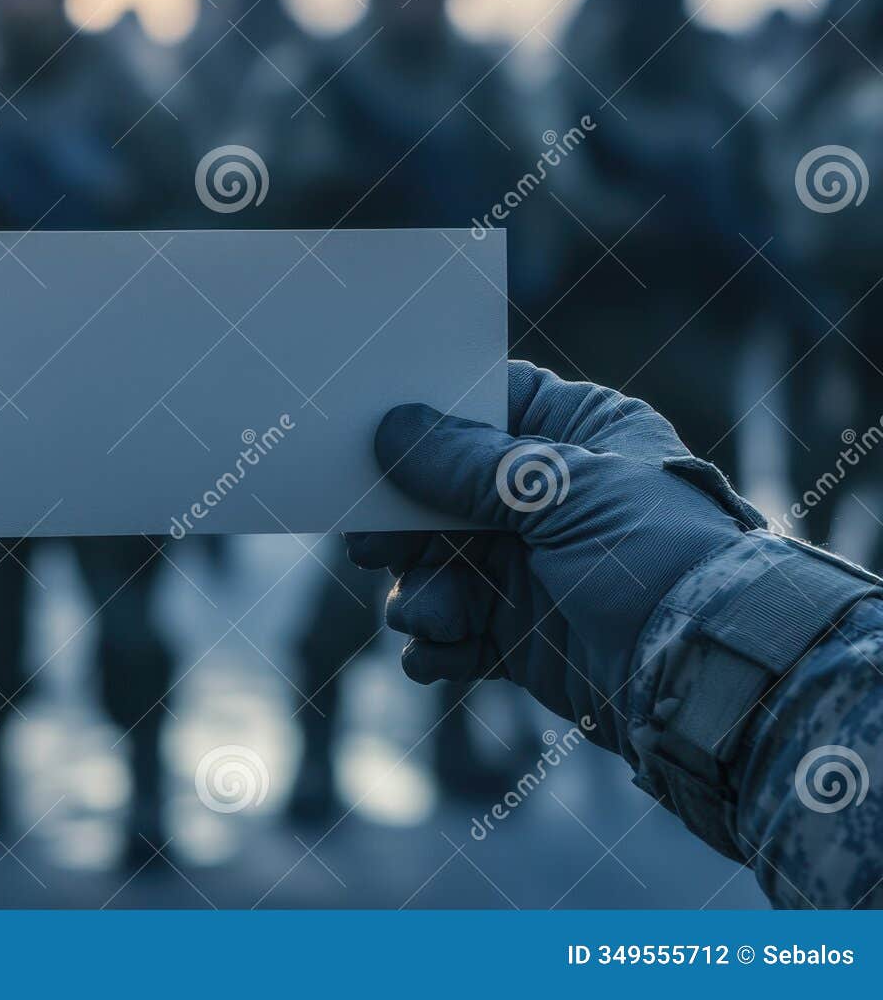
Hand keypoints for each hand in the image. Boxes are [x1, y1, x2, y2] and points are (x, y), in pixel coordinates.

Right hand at [346, 360, 758, 750]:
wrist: (718, 683)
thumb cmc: (662, 560)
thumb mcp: (565, 494)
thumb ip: (470, 465)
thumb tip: (391, 430)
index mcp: (580, 436)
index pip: (487, 405)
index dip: (426, 420)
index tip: (370, 438)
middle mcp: (552, 498)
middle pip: (442, 493)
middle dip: (402, 525)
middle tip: (369, 548)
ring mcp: (534, 569)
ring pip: (439, 566)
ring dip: (421, 594)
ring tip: (427, 619)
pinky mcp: (524, 636)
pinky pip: (455, 631)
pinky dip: (436, 644)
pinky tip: (434, 656)